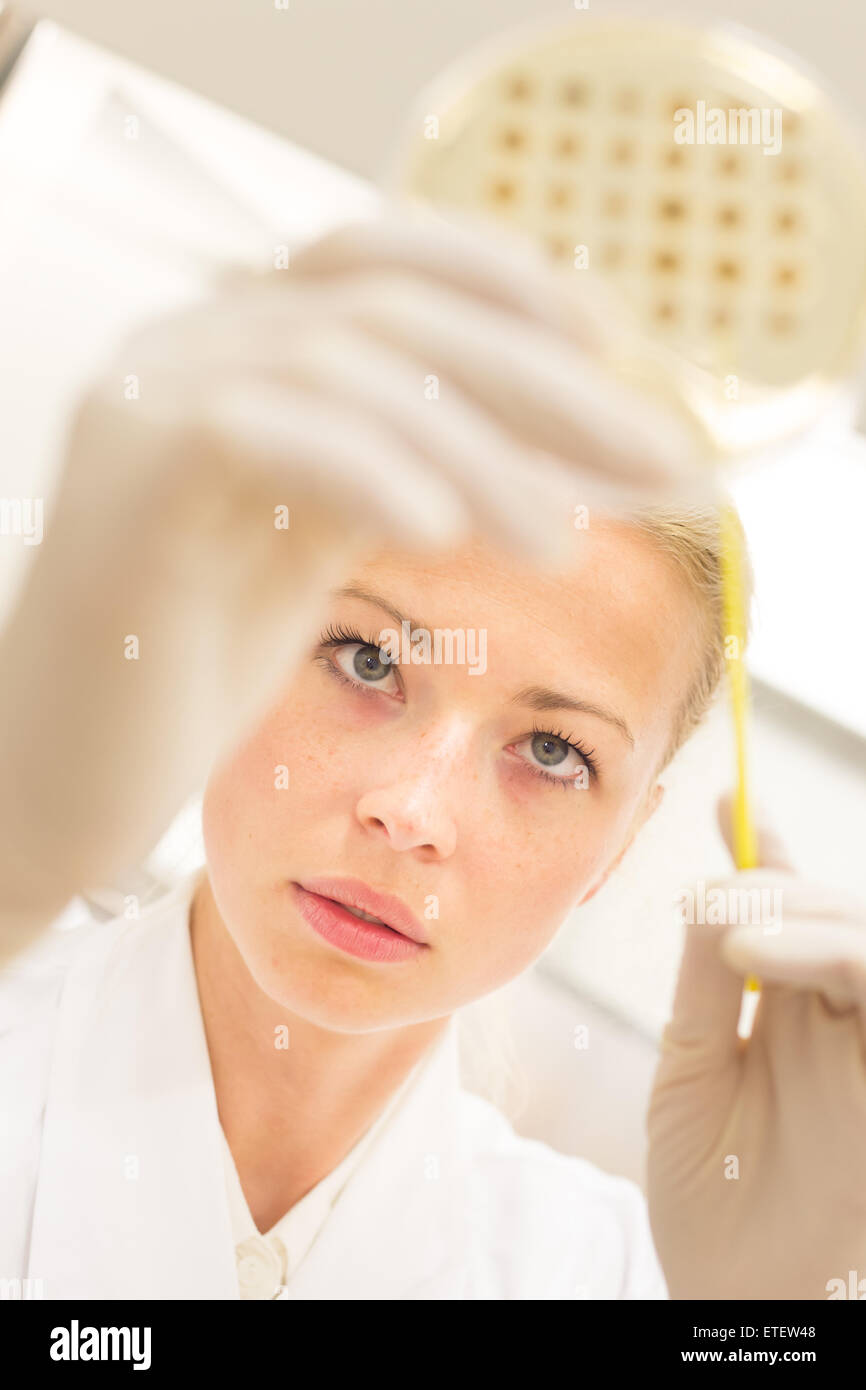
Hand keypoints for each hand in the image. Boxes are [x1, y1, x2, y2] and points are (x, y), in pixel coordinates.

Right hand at [0, 200, 701, 954]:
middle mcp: (197, 344)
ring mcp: (153, 392)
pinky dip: (372, 469)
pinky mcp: (130, 465)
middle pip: (397, 307)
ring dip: (483, 451)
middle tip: (662, 463)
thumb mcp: (324, 541)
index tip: (624, 365)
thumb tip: (569, 450)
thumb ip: (413, 469)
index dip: (518, 295)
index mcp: (244, 349)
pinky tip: (446, 530)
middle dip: (546, 384)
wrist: (58, 765)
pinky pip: (271, 430)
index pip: (399, 271)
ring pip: (349, 364)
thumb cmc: (189, 662)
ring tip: (564, 545)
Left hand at [647, 794, 865, 1298]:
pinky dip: (834, 953)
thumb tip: (707, 890)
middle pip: (831, 909)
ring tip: (732, 932)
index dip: (763, 848)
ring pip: (862, 935)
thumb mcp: (690, 1068)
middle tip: (712, 903)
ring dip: (806, 915)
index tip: (727, 799)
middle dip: (776, 885)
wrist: (738, 1292)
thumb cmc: (710, 1190)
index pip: (786, 907)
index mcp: (786, 1005)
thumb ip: (707, 981)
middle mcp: (836, 1014)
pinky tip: (762, 952)